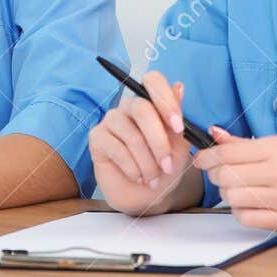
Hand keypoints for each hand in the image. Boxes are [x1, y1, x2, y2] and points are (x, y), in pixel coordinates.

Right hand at [89, 71, 194, 214]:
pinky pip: (117, 149)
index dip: (166, 101)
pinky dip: (132, 168)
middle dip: (159, 141)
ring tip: (153, 178)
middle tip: (167, 165)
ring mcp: (111, 120)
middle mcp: (129, 106)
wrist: (146, 195)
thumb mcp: (179, 145)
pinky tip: (138, 176)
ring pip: (132, 135)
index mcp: (151, 102)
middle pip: (142, 109)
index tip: (178, 128)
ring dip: (147, 162)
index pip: (153, 81)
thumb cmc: (163, 167)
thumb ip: (177, 118)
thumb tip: (179, 86)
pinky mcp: (96, 137)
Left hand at [193, 127, 276, 234]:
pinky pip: (247, 218)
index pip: (227, 152)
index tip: (201, 160)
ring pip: (233, 198)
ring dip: (227, 195)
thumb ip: (247, 144)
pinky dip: (239, 213)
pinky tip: (247, 206)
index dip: (207, 157)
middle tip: (218, 175)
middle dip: (214, 176)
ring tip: (235, 190)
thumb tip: (216, 134)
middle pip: (226, 175)